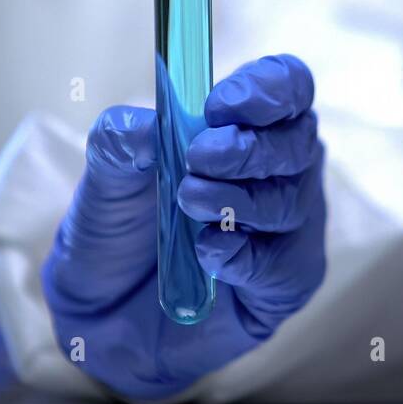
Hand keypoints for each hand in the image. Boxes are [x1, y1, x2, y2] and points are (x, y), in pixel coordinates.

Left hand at [41, 54, 325, 401]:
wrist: (104, 317)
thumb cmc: (117, 234)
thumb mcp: (104, 178)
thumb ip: (119, 141)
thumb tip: (148, 125)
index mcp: (247, 126)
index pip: (288, 86)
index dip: (267, 88)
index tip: (218, 106)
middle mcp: (279, 170)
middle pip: (298, 140)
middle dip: (247, 148)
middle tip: (197, 159)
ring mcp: (289, 226)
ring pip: (289, 201)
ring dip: (236, 201)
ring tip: (188, 205)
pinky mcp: (287, 280)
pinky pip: (282, 262)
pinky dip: (243, 255)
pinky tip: (208, 255)